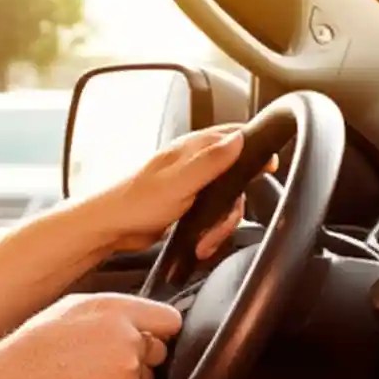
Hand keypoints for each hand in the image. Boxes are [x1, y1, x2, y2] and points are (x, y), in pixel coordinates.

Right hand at [0, 293, 181, 378]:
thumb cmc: (43, 340)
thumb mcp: (77, 306)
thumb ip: (116, 309)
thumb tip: (140, 318)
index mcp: (119, 312)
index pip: (170, 319)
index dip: (160, 326)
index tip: (152, 331)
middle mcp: (130, 341)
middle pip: (161, 349)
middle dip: (144, 352)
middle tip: (110, 353)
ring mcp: (128, 373)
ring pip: (147, 375)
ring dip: (131, 374)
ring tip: (95, 371)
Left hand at [84, 125, 276, 259]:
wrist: (109, 228)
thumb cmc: (135, 202)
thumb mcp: (179, 182)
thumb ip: (211, 161)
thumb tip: (240, 139)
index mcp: (192, 148)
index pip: (235, 136)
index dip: (255, 150)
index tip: (268, 168)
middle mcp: (194, 162)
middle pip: (237, 176)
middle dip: (233, 205)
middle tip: (221, 222)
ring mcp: (191, 184)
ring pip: (226, 200)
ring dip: (220, 224)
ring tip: (205, 240)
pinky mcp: (187, 205)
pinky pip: (212, 215)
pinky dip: (210, 231)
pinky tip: (200, 242)